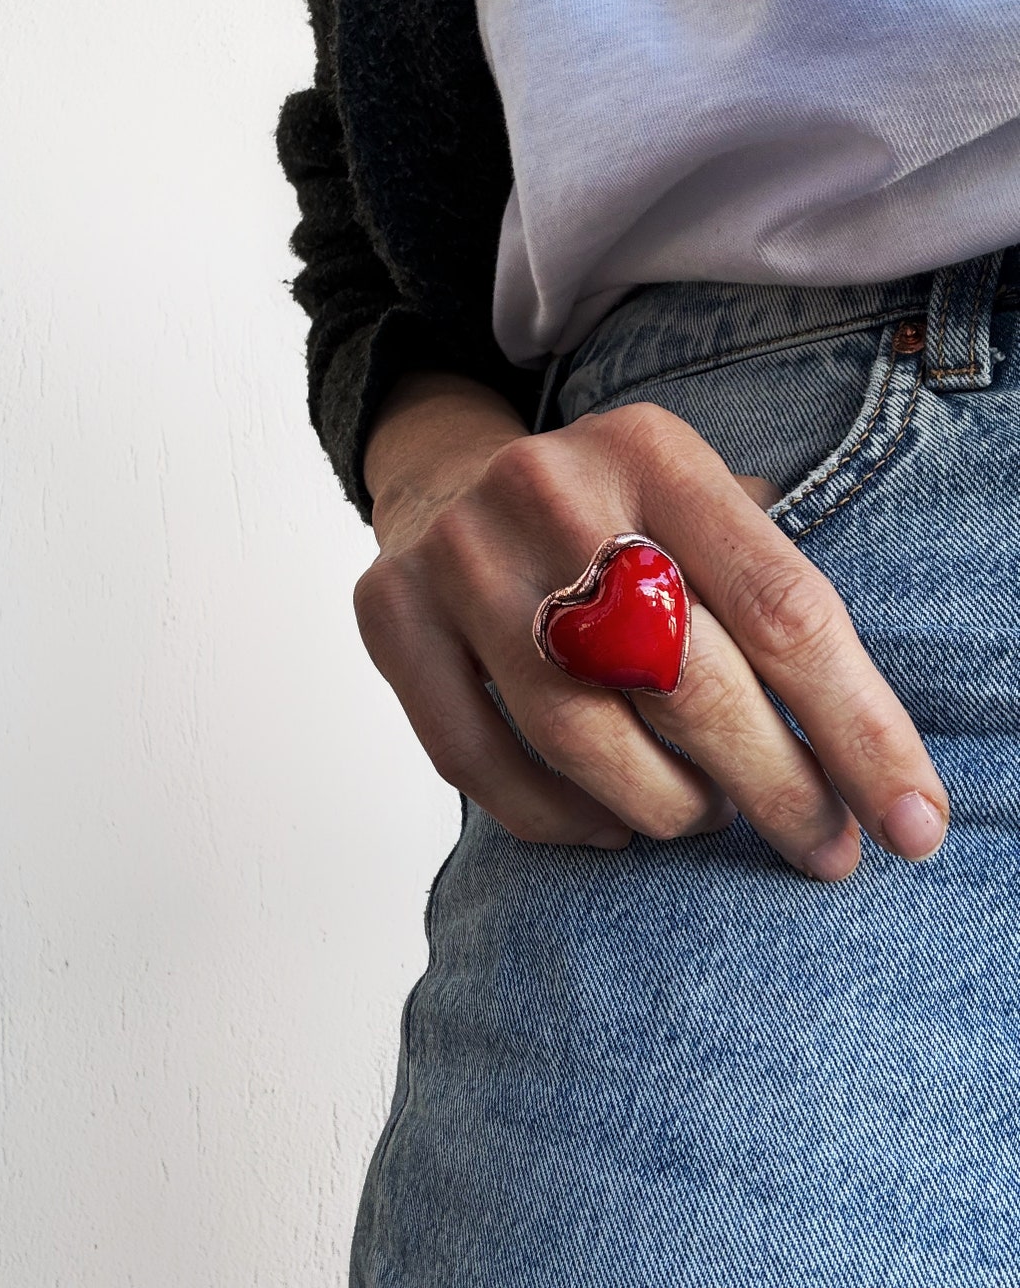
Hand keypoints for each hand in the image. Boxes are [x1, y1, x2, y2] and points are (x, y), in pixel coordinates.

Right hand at [354, 372, 949, 880]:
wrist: (450, 482)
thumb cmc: (608, 520)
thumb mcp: (693, 506)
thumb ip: (764, 596)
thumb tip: (868, 759)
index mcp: (653, 451)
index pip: (784, 608)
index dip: (859, 730)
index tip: (912, 824)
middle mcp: (549, 489)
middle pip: (687, 680)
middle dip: (776, 788)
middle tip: (821, 849)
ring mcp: (457, 555)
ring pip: (582, 738)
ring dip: (666, 807)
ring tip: (703, 814)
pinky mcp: (389, 614)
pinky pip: (479, 764)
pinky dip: (560, 819)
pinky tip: (608, 825)